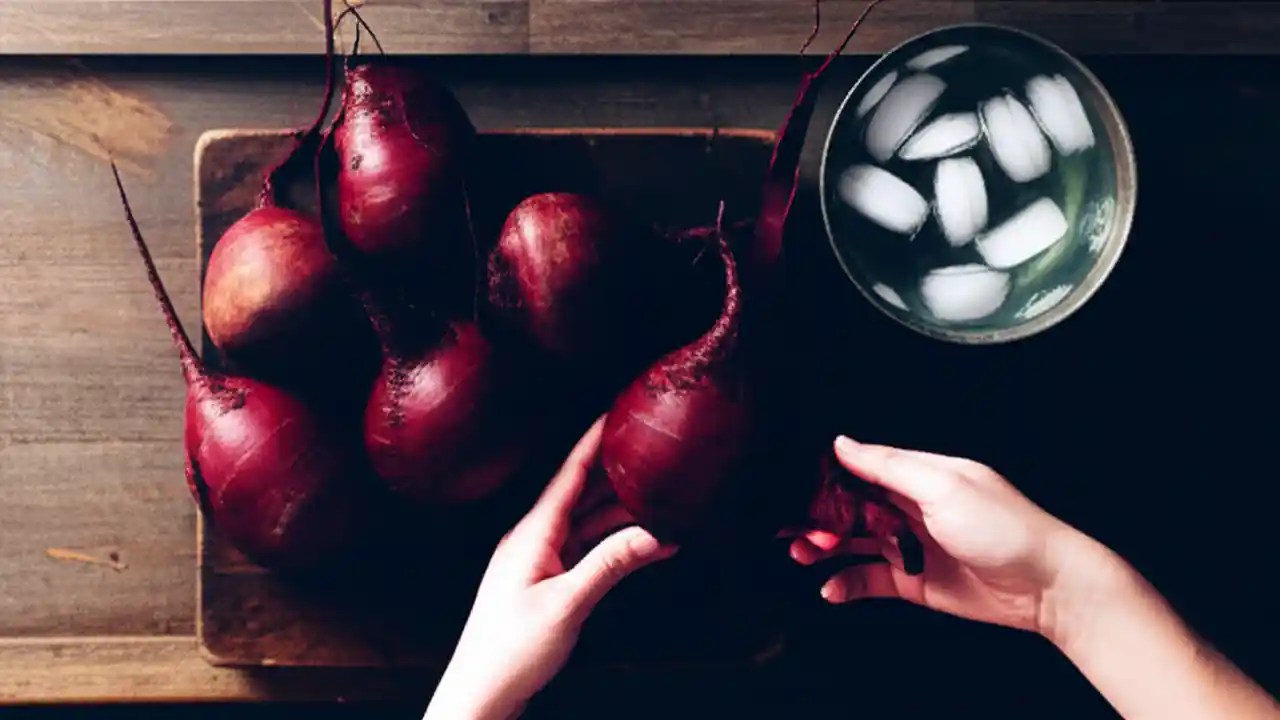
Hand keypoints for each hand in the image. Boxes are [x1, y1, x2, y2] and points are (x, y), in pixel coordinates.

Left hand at [425, 418, 677, 719]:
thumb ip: (612, 564)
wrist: (480, 695)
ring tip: (661, 503)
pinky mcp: (544, 584)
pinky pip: (584, 551)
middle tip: (653, 456)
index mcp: (532, 533)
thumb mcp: (568, 604)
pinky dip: (613, 545)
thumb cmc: (509, 652)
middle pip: (582, 495)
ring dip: (621, 515)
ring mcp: (538, 562)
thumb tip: (656, 534)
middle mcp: (533, 540)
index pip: (569, 473)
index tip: (616, 413)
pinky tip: (641, 546)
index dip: (594, 441)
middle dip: (618, 476)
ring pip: (587, 525)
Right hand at [790, 435, 1084, 636]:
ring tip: (803, 554)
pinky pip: (871, 580)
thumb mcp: (942, 486)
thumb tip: (844, 444)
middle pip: (853, 508)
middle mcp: (915, 508)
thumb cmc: (1007, 528)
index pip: (864, 470)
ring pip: (856, 543)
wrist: (1047, 586)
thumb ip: (888, 467)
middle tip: (794, 526)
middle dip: (821, 516)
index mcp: (922, 476)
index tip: (799, 487)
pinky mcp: (916, 583)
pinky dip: (847, 583)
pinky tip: (831, 587)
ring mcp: (914, 546)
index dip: (830, 479)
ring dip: (827, 548)